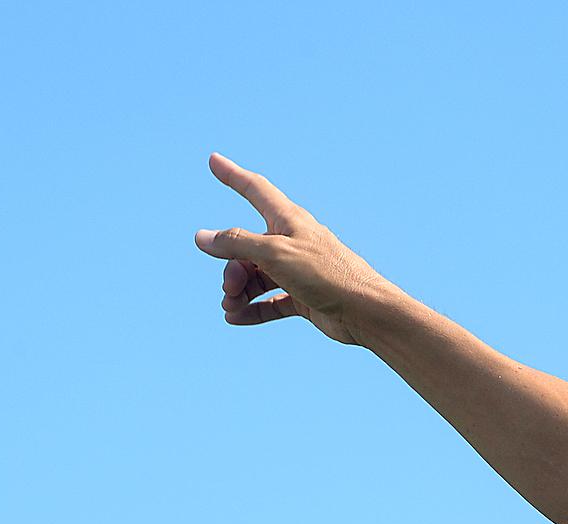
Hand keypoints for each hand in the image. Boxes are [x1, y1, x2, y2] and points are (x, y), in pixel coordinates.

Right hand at [193, 153, 398, 344]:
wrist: (365, 312)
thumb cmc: (326, 274)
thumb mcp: (274, 254)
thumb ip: (237, 244)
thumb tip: (202, 237)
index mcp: (289, 220)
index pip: (255, 190)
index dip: (233, 175)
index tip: (214, 160)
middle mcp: (292, 242)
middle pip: (247, 247)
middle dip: (231, 267)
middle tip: (229, 287)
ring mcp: (298, 271)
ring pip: (256, 277)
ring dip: (239, 291)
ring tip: (230, 307)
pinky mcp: (304, 297)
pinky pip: (270, 301)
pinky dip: (252, 308)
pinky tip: (235, 318)